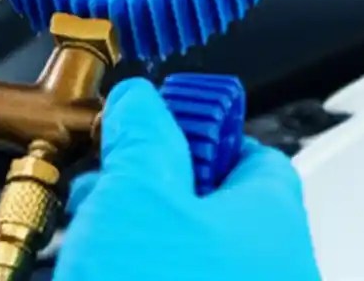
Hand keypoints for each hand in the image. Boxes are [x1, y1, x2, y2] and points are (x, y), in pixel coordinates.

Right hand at [55, 79, 320, 280]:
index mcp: (272, 219)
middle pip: (207, 199)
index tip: (151, 124)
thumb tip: (139, 100)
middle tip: (105, 188)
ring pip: (180, 244)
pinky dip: (132, 266)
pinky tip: (99, 269)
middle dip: (145, 185)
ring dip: (131, 231)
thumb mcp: (135, 194)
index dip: (191, 129)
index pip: (249, 149)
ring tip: (91, 237)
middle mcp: (268, 264)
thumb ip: (141, 136)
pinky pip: (169, 274)